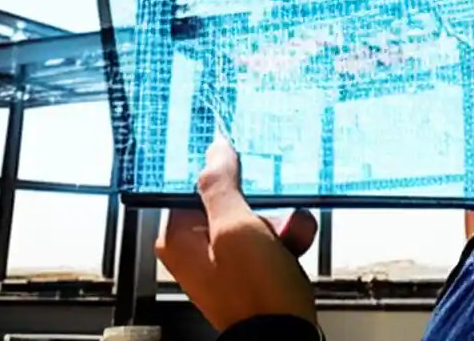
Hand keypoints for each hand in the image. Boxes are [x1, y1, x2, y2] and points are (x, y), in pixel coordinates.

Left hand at [156, 139, 318, 330]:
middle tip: (272, 221)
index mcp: (178, 238)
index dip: (226, 178)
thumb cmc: (253, 294)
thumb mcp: (235, 229)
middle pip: (233, 201)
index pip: (197, 185)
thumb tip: (215, 151)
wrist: (283, 337)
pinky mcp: (252, 269)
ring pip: (258, 217)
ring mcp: (227, 260)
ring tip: (290, 239)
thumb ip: (221, 185)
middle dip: (264, 207)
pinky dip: (287, 238)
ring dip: (282, 222)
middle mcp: (198, 249)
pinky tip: (295, 246)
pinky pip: (270, 238)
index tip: (245, 172)